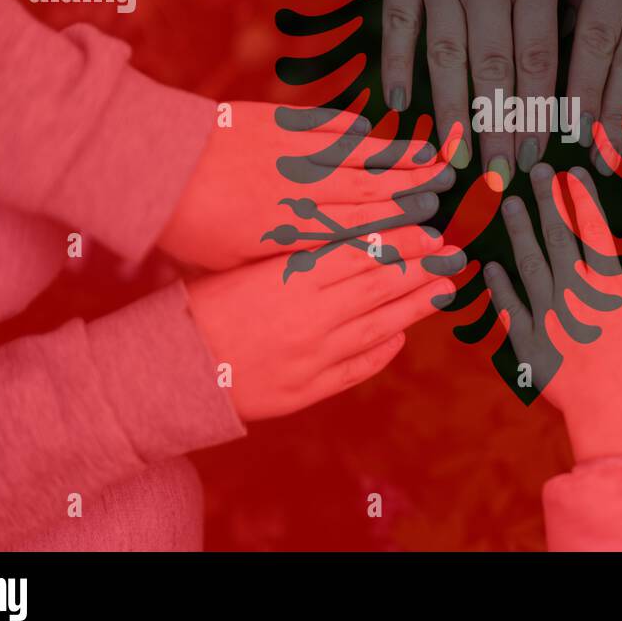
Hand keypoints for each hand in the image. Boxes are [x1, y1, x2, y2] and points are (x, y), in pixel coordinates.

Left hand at [158, 102, 451, 270]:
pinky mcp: (279, 124)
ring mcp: (294, 154)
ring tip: (434, 158)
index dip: (402, 233)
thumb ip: (282, 262)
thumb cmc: (186, 227)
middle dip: (416, 193)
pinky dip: (355, 129)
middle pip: (372, 193)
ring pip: (359, 158)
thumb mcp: (234, 263)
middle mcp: (302, 192)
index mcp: (293, 232)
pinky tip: (376, 131)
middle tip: (451, 190)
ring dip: (399, 159)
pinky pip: (328, 126)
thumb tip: (317, 272)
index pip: (360, 234)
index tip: (433, 234)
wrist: (152, 168)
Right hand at [186, 224, 462, 420]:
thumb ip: (294, 254)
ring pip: (378, 326)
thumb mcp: (244, 265)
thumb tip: (341, 235)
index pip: (362, 251)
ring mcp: (313, 356)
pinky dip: (382, 352)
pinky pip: (357, 368)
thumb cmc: (199, 307)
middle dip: (420, 268)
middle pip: (379, 286)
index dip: (401, 241)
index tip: (429, 230)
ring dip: (415, 307)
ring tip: (443, 290)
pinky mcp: (307, 390)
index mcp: (291, 276)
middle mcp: (310, 315)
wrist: (169, 371)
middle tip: (452, 254)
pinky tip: (400, 337)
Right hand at [382, 0, 562, 179]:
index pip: (540, 61)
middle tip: (503, 181)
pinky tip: (400, 104)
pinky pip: (398, 22)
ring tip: (457, 160)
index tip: (542, 157)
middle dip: (501, 132)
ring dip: (453, 113)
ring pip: (446, 57)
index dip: (540, 115)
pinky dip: (397, 63)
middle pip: (496, 72)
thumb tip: (562, 54)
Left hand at [484, 164, 621, 462]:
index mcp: (609, 287)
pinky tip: (489, 268)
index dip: (581, 199)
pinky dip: (499, 288)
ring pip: (530, 264)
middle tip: (537, 174)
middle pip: (558, 237)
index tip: (571, 175)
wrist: (617, 413)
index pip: (592, 230)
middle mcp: (576, 294)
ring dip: (520, 231)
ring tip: (510, 204)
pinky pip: (511, 309)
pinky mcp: (531, 342)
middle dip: (547, 202)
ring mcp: (549, 316)